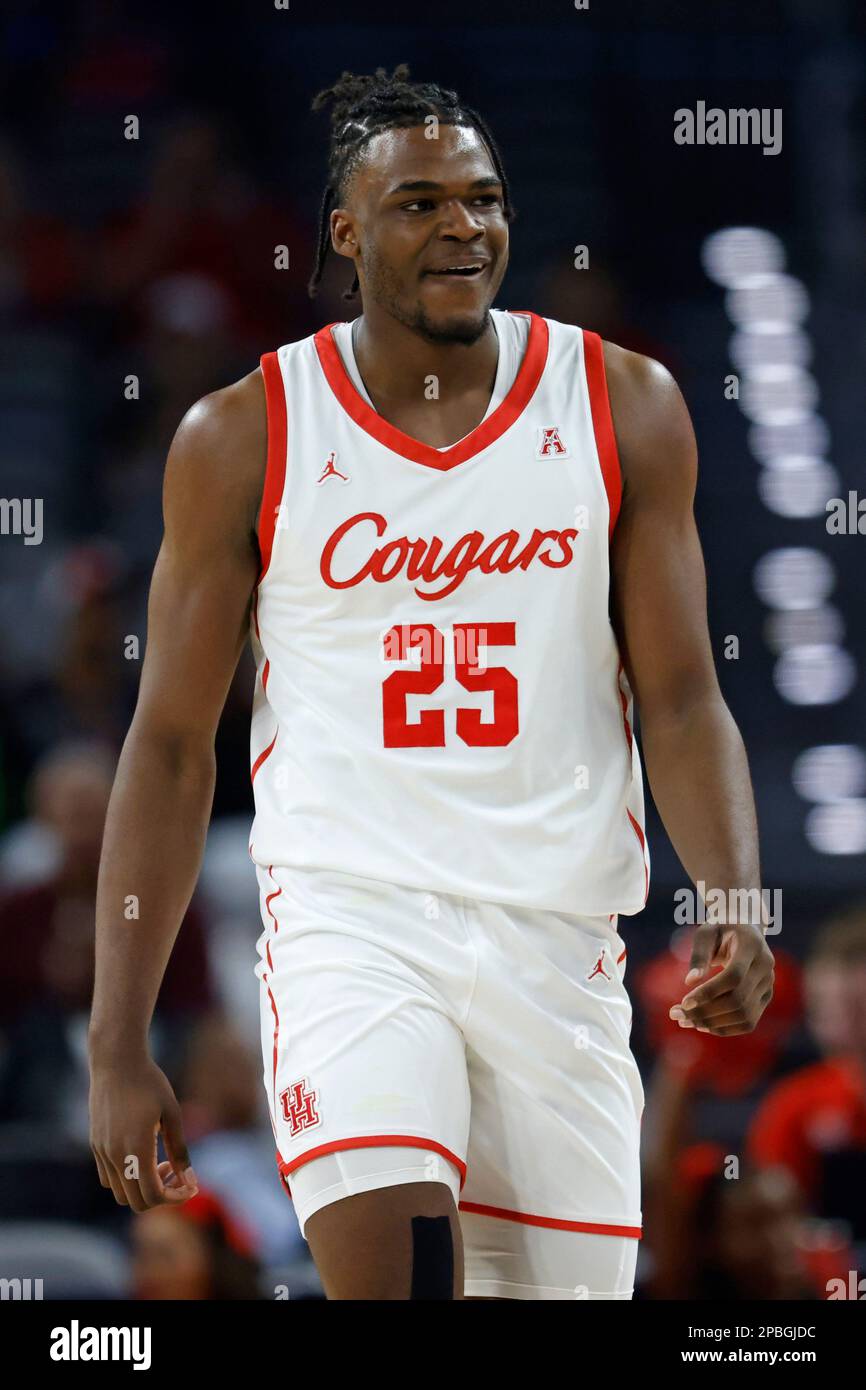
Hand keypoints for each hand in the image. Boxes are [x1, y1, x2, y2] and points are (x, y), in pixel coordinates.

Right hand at [89, 1052, 197, 1211]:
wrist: (116, 1061)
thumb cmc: (149, 1082)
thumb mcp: (173, 1113)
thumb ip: (180, 1149)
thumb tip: (190, 1180)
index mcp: (136, 1149)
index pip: (152, 1196)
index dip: (174, 1198)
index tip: (190, 1186)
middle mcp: (115, 1155)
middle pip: (136, 1201)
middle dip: (161, 1195)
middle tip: (176, 1172)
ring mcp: (101, 1151)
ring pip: (120, 1193)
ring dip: (143, 1187)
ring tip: (161, 1162)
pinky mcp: (95, 1145)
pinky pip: (109, 1178)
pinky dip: (128, 1178)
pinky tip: (142, 1155)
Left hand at [669, 921, 774, 1035]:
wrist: (744, 930)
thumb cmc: (720, 929)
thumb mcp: (706, 933)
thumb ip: (699, 955)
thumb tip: (690, 981)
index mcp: (752, 946)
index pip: (733, 976)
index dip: (709, 992)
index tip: (683, 1002)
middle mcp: (765, 967)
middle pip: (738, 1000)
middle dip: (706, 1012)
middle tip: (677, 1015)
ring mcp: (768, 984)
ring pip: (744, 1015)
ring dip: (713, 1024)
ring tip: (685, 1021)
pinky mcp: (765, 998)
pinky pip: (748, 1021)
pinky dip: (726, 1028)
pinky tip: (703, 1025)